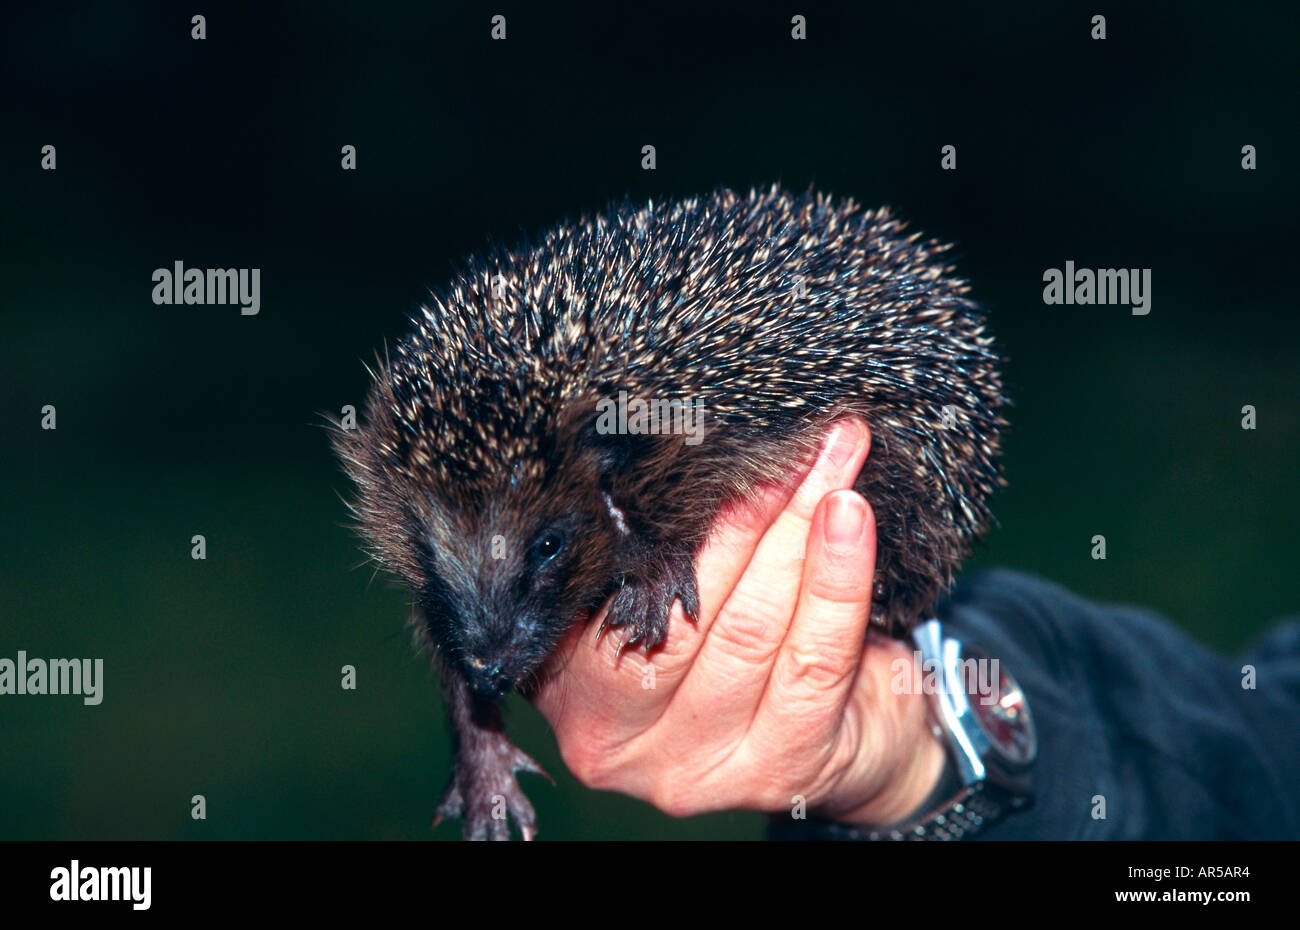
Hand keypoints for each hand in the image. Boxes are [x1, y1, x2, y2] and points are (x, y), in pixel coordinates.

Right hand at [531, 418, 944, 828]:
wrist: (837, 747)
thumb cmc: (733, 650)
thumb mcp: (666, 602)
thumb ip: (653, 551)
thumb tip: (672, 442)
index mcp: (562, 683)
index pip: (604, 584)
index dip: (654, 507)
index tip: (693, 433)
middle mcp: (606, 738)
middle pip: (678, 605)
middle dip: (741, 508)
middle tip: (783, 434)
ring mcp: (689, 767)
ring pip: (749, 628)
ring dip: (796, 525)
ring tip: (829, 453)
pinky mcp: (776, 772)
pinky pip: (814, 661)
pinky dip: (837, 577)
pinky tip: (850, 517)